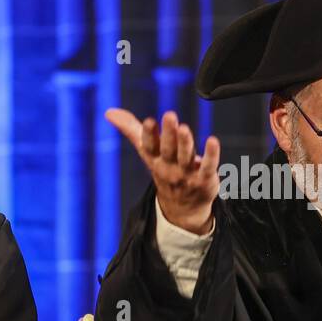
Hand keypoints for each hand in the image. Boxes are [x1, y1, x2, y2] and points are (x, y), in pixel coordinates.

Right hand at [105, 107, 221, 234]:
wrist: (181, 207)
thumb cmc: (164, 170)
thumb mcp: (146, 151)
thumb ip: (131, 129)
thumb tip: (109, 112)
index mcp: (153, 159)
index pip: (149, 146)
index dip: (148, 134)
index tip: (149, 121)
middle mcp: (168, 166)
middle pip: (167, 149)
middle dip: (168, 133)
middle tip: (170, 115)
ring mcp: (186, 174)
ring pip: (185, 156)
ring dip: (185, 142)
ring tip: (184, 128)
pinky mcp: (204, 178)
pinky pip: (207, 166)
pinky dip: (210, 155)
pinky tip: (212, 141)